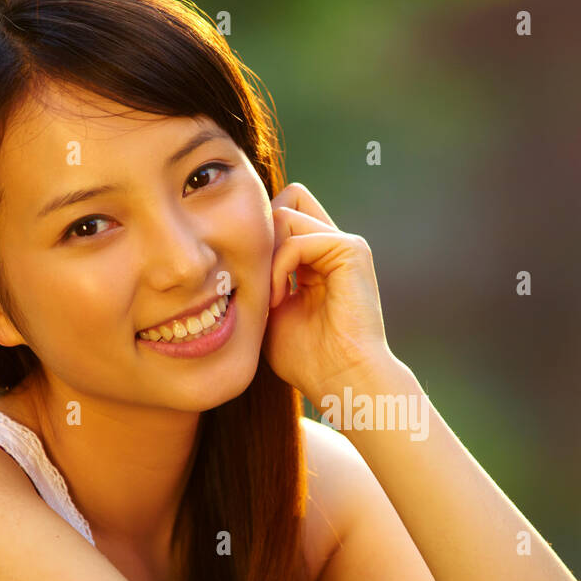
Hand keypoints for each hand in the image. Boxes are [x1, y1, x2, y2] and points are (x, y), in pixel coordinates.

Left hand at [263, 182, 393, 402]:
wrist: (341, 379)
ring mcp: (344, 245)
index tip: (246, 284)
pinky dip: (278, 267)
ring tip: (268, 298)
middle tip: (254, 282)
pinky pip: (296, 238)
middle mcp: (333, 246)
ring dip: (265, 256)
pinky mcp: (351, 249)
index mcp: (318, 260)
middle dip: (259, 237)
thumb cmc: (308, 360)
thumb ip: (260, 280)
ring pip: (285, 213)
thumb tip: (230, 256)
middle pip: (284, 201)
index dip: (256, 239)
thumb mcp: (270, 313)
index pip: (281, 216)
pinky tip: (278, 299)